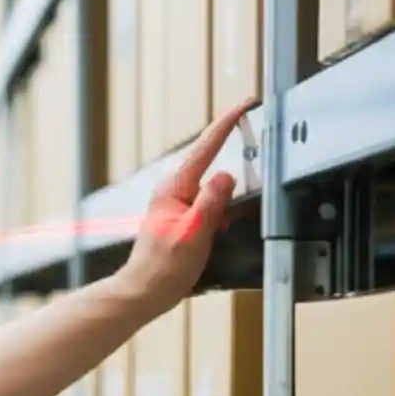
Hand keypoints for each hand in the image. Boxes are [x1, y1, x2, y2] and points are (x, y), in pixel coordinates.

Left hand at [114, 98, 254, 313]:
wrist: (144, 291)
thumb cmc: (164, 268)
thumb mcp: (194, 233)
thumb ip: (212, 202)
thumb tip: (227, 175)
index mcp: (174, 188)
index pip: (206, 147)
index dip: (227, 124)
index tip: (244, 105)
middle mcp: (173, 190)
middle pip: (209, 159)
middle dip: (230, 149)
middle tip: (249, 133)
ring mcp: (176, 202)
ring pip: (211, 185)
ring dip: (225, 195)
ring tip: (226, 213)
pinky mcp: (181, 216)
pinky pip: (208, 203)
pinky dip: (220, 210)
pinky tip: (220, 228)